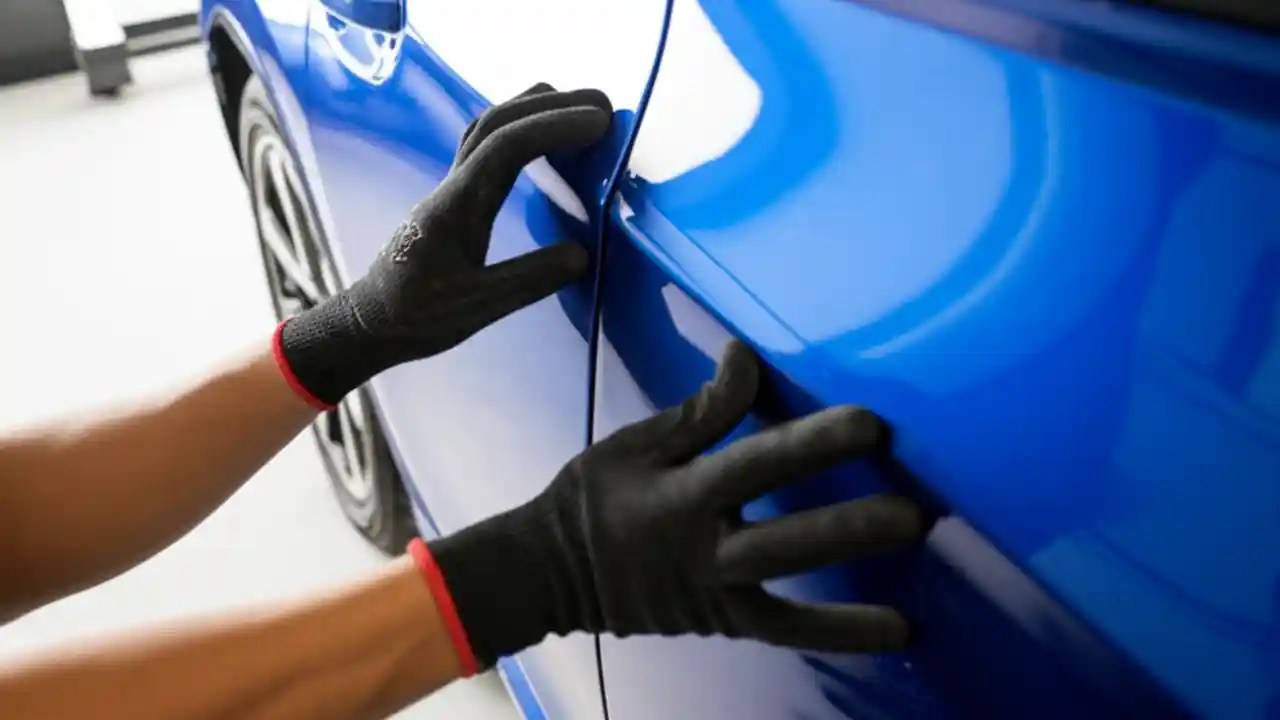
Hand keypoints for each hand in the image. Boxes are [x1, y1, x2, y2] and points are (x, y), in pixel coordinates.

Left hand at [275, 84, 610, 407]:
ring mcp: (450, 187)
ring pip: (487, 126)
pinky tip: (542, 140)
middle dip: (552, 105)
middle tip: (604, 105)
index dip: (555, 127)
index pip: (507, 147)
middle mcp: (452, 184)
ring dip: (534, 109)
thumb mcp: (476, 308)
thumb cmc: (417, 317)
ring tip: (580, 110)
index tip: (601, 124)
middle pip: (497, 121)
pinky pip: (486, 145)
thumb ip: (528, 280)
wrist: (369, 321)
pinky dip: (520, 128)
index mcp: (458, 206)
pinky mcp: (453, 196)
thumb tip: (583, 254)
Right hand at [418, 340, 925, 673]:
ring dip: (856, 585)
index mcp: (681, 497)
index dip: (812, 445)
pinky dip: (840, 632)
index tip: (868, 423)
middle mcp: (704, 551)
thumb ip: (701, 410)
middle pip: (784, 541)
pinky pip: (785, 630)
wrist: (551, 574)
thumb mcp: (637, 443)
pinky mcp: (724, 621)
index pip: (756, 466)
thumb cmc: (593, 498)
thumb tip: (747, 356)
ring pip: (790, 593)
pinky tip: (898, 629)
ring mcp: (716, 593)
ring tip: (914, 570)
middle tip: (913, 512)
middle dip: (848, 527)